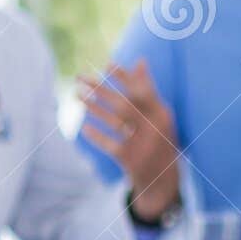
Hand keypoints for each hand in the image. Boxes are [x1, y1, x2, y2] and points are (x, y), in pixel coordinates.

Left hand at [79, 61, 180, 219]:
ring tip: (77, 95)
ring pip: (115, 122)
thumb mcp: (159, 115)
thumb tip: (140, 60)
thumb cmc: (158, 138)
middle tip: (80, 77)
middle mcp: (154, 128)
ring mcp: (143, 144)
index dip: (125, 77)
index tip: (106, 63)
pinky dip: (97, 136)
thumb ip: (148, 90)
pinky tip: (85, 128)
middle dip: (100, 89)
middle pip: (123, 104)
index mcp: (162, 114)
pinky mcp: (131, 159)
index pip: (141, 91)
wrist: (163, 179)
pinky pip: (109, 144)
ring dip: (94, 107)